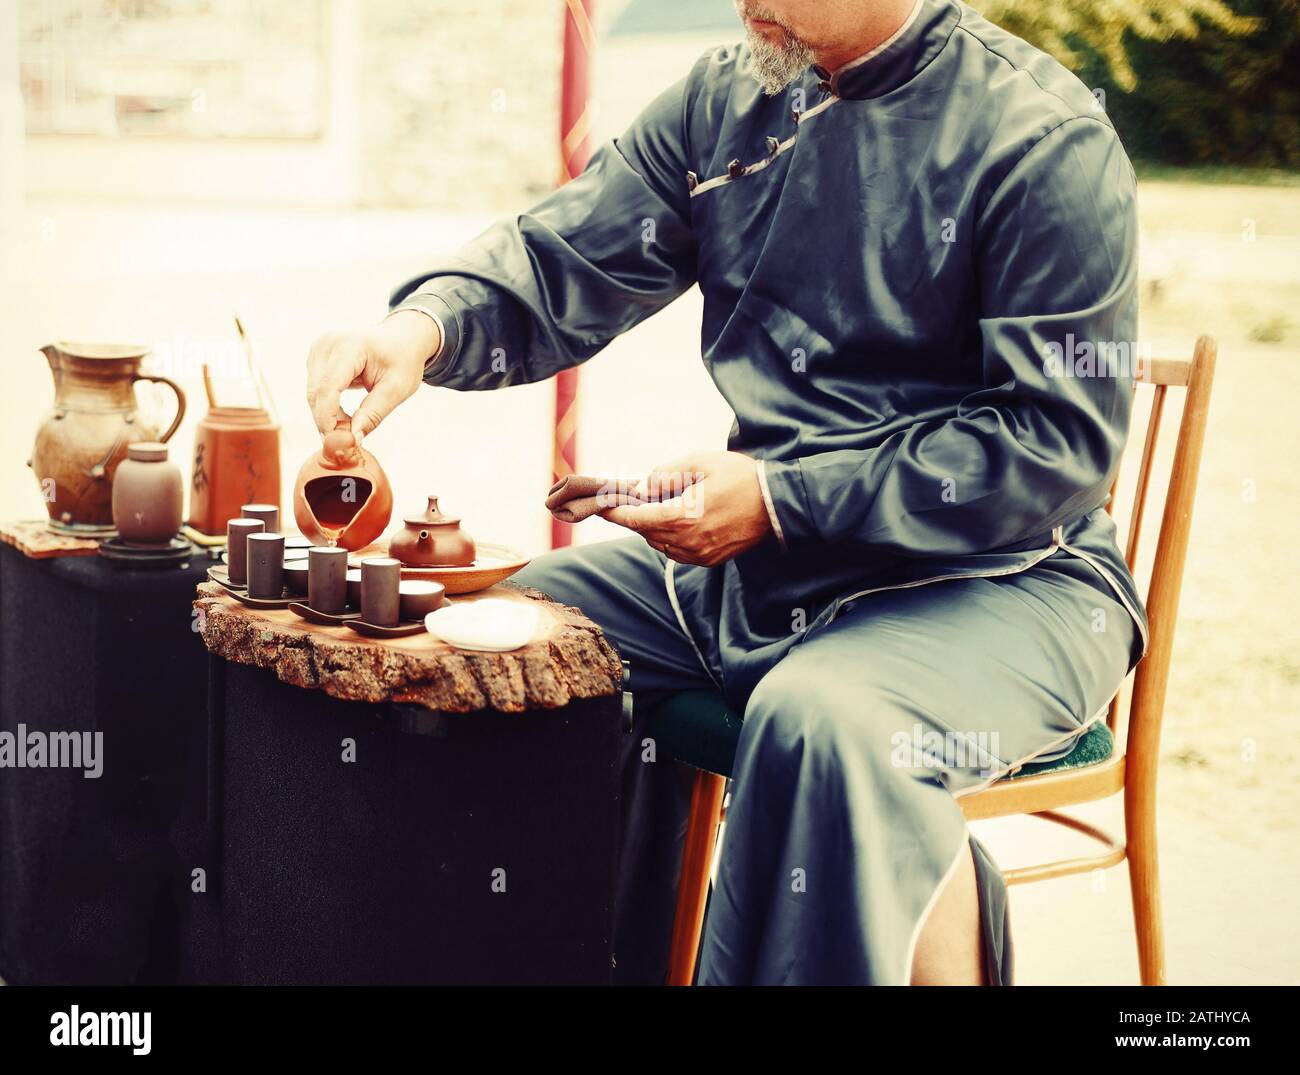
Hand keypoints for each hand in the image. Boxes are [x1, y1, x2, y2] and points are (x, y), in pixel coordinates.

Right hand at [305, 310, 440, 438]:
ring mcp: (319, 349)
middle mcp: (328, 344)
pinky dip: (327, 409)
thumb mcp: (397, 389)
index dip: (329, 419)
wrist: (401, 339)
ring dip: (327, 417)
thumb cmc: (402, 360)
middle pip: (316, 393)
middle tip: (347, 444)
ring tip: (350, 429)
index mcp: (350, 346)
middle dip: (328, 423)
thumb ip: (374, 413)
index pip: (328, 388)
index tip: (339, 444)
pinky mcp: (317, 358)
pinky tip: (344, 417)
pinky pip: (315, 391)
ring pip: (313, 395)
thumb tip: (353, 439)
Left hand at [601, 451, 771, 566]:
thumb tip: (642, 489)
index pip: (635, 520)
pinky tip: (681, 520)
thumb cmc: (738, 476)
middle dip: (637, 515)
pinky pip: (679, 552)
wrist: (776, 501)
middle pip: (646, 532)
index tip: (600, 505)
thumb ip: (665, 475)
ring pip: (661, 544)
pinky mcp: (711, 560)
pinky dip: (672, 538)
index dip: (614, 513)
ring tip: (662, 506)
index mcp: (681, 518)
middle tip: (634, 498)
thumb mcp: (699, 463)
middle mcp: (687, 542)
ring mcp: (700, 555)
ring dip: (655, 527)